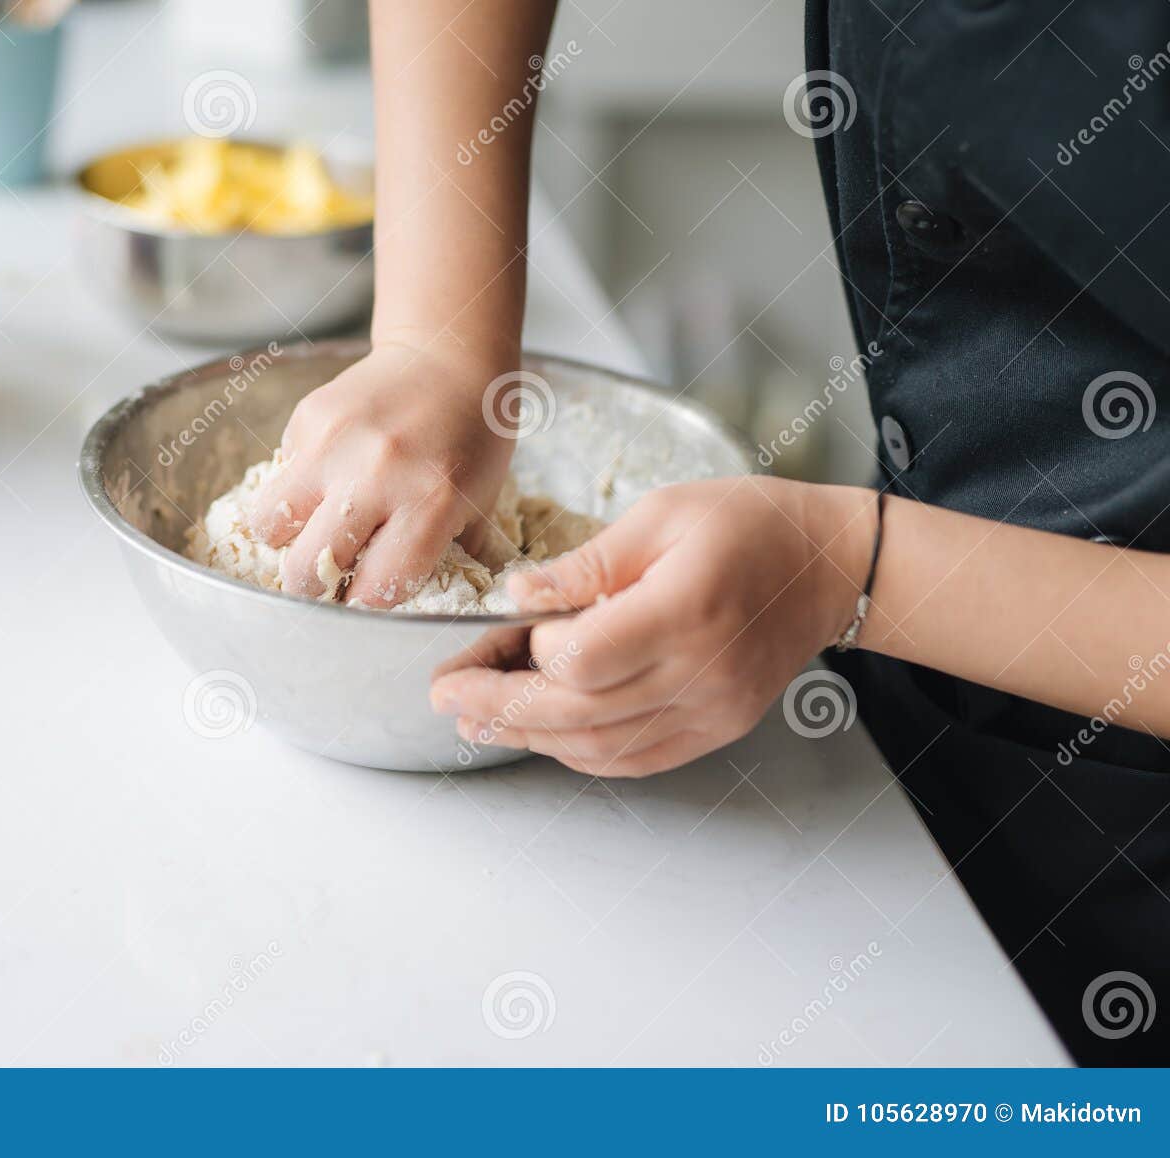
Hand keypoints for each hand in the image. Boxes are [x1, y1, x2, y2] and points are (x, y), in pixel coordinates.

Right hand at [251, 339, 517, 605]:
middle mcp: (377, 475)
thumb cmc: (471, 438)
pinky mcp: (308, 418)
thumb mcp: (477, 504)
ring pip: (269, 524)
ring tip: (312, 527)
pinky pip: (279, 476)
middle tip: (325, 575)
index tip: (366, 595)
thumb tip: (402, 604)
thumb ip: (442, 556)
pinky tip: (328, 471)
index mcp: (431, 503)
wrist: (447, 356)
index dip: (366, 602)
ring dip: (287, 536)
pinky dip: (297, 485)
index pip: (374, 590)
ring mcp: (335, 444)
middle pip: (307, 568)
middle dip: (312, 585)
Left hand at [428, 476, 875, 776]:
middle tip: (445, 693)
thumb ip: (587, 563)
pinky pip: (635, 757)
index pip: (583, 660)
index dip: (533, 650)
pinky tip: (540, 734)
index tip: (511, 626)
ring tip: (476, 720)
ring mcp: (711, 712)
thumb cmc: (747, 524)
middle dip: (500, 706)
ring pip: (600, 746)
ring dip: (529, 736)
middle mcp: (700, 674)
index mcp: (684, 611)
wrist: (828, 566)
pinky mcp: (716, 729)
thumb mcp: (661, 514)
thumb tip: (519, 596)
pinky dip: (579, 751)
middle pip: (578, 713)